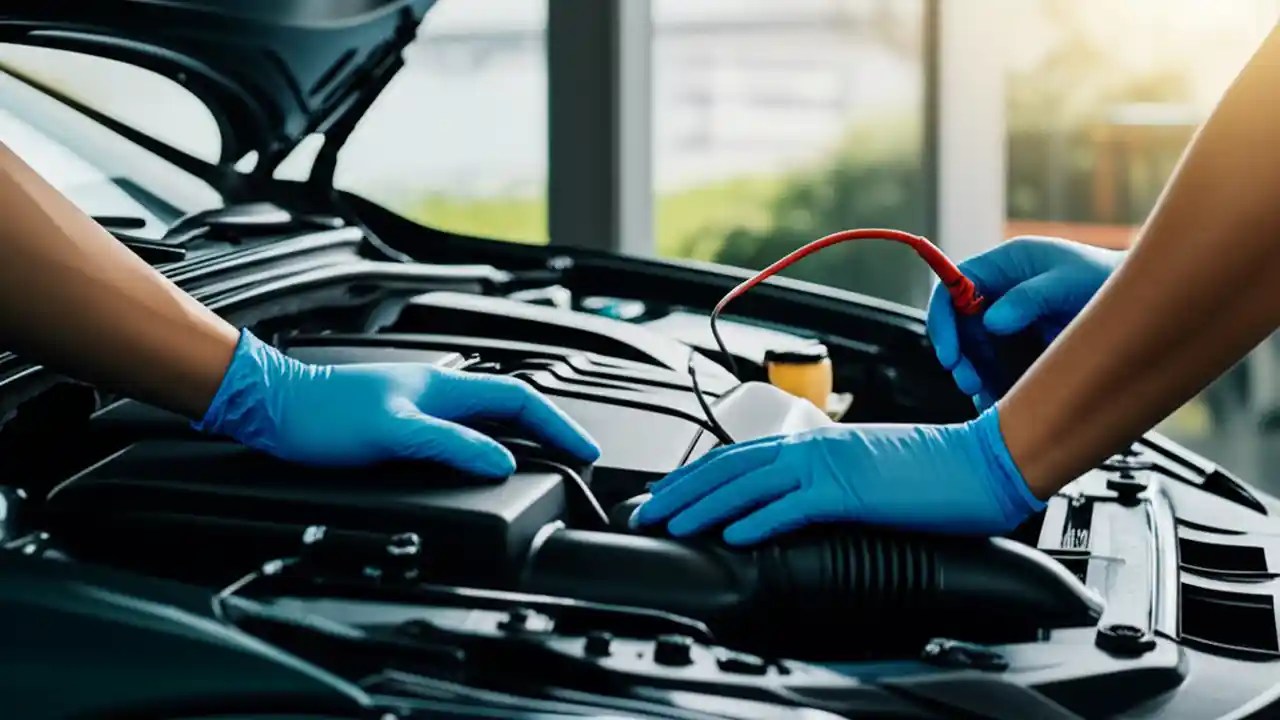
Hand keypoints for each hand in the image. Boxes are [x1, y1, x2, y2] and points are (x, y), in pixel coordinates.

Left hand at [195, 330, 599, 475]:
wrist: (274, 408)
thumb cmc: (322, 415)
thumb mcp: (393, 434)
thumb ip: (450, 445)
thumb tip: (501, 463)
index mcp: (444, 388)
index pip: (520, 400)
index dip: (558, 425)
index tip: (585, 449)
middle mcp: (438, 392)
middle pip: (512, 405)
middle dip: (550, 427)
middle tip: (578, 454)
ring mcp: (422, 405)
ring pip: (489, 416)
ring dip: (523, 432)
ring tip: (547, 455)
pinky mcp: (403, 421)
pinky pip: (464, 430)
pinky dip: (490, 442)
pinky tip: (486, 457)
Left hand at [630, 408, 1042, 545]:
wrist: (985, 460)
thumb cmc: (934, 471)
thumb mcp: (867, 473)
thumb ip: (826, 483)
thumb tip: (795, 505)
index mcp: (817, 442)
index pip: (740, 456)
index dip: (697, 475)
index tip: (668, 494)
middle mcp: (814, 447)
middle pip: (729, 466)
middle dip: (681, 489)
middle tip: (646, 511)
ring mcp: (829, 467)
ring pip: (747, 483)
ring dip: (701, 505)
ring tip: (668, 523)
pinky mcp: (849, 491)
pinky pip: (791, 506)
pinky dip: (756, 520)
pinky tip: (730, 535)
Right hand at [927, 236, 1122, 407]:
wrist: (1147, 303)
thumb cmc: (1108, 280)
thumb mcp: (1069, 281)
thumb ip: (1029, 297)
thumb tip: (991, 321)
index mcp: (1004, 266)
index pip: (953, 289)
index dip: (943, 320)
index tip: (950, 354)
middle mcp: (1000, 294)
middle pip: (960, 328)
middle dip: (960, 358)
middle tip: (970, 383)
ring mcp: (1011, 322)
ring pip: (976, 354)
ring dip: (976, 377)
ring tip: (990, 401)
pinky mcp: (1023, 348)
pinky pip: (998, 370)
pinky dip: (996, 388)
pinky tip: (1002, 404)